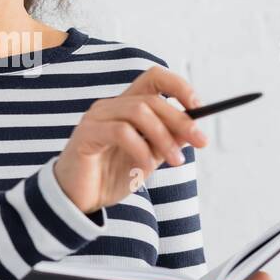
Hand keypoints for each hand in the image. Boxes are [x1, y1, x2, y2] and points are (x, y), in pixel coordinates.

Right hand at [53, 65, 207, 213]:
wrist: (79, 201)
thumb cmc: (110, 177)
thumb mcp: (148, 159)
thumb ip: (166, 142)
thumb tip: (192, 129)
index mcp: (126, 106)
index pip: (154, 78)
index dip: (179, 86)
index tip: (199, 108)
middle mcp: (110, 106)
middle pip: (151, 99)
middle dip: (181, 120)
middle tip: (200, 140)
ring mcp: (96, 117)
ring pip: (139, 112)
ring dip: (164, 137)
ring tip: (176, 161)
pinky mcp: (86, 134)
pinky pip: (121, 132)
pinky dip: (141, 148)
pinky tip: (145, 167)